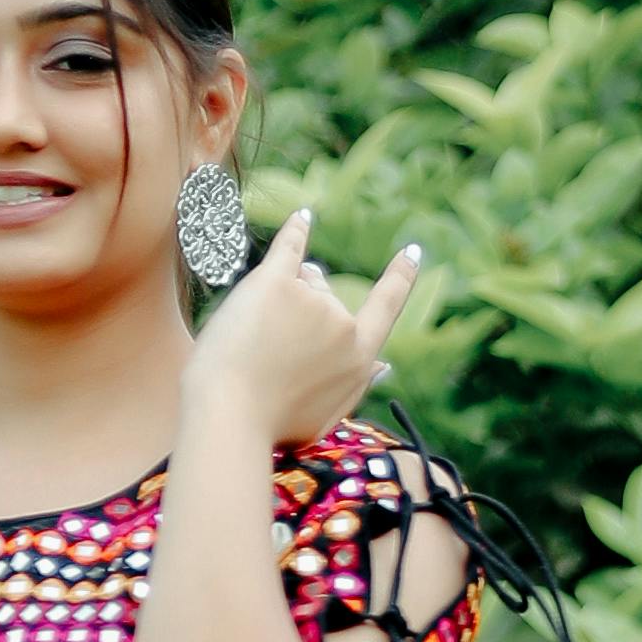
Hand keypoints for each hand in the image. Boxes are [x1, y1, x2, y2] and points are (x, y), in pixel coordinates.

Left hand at [183, 210, 425, 447]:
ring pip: (300, 278)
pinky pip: (289, 248)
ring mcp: (311, 300)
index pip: (386, 306)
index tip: (410, 254)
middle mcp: (342, 323)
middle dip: (300, 304)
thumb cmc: (271, 424)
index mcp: (359, 357)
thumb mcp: (326, 417)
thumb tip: (384, 364)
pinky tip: (303, 217)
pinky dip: (296, 231)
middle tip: (269, 348)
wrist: (230, 416)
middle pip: (325, 291)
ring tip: (254, 337)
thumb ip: (356, 385)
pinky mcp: (275, 283)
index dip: (399, 278)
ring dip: (280, 295)